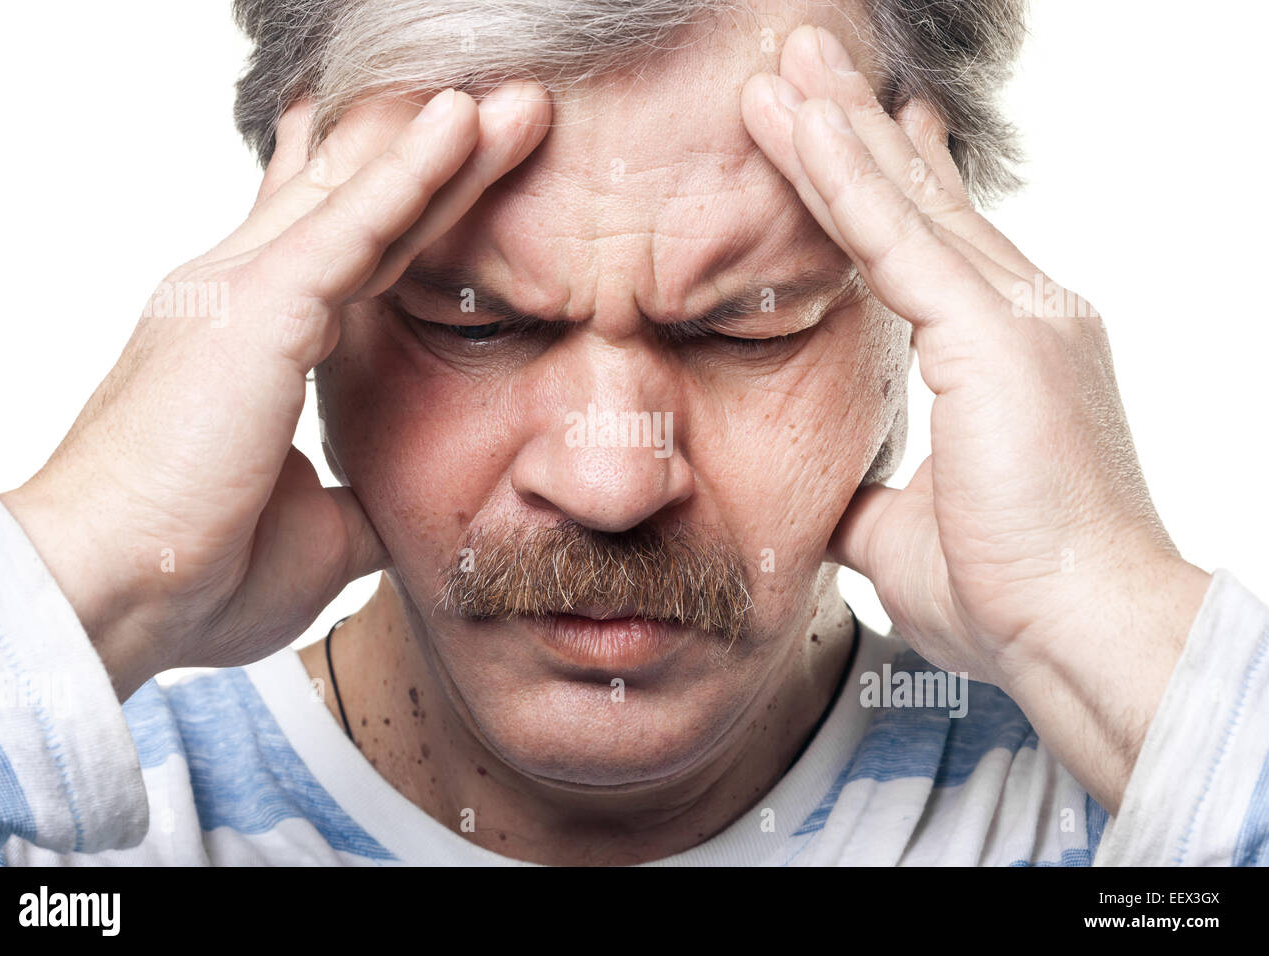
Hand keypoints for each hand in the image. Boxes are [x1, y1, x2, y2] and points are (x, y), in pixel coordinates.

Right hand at [1, 83, 551, 700]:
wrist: (113, 596)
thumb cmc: (192, 574)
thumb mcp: (309, 534)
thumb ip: (350, 499)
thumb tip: (385, 509)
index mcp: (249, 344)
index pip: (337, 254)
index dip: (393, 207)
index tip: (443, 164)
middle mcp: (242, 297)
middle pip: (357, 207)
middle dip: (429, 158)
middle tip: (495, 106)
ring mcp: (247, 291)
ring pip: (364, 197)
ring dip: (443, 147)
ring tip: (510, 102)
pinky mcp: (259, 305)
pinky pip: (357, 223)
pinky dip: (414, 171)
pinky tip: (464, 125)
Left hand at [741, 26, 1210, 808]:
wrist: (1080, 636)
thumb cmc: (1013, 598)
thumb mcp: (908, 536)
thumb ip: (871, 495)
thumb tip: (835, 492)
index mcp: (1008, 356)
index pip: (935, 248)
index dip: (889, 184)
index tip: (851, 137)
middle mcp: (1024, 315)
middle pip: (918, 203)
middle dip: (854, 132)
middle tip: (804, 68)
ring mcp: (1018, 313)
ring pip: (901, 201)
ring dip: (835, 128)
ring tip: (785, 64)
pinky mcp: (994, 330)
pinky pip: (892, 234)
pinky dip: (840, 174)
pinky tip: (798, 121)